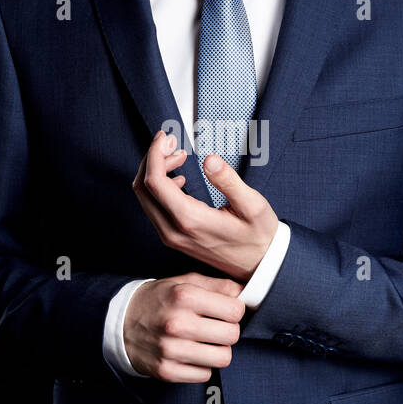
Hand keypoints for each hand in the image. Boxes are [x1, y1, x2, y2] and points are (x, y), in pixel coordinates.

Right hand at [123, 272, 244, 381]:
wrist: (120, 322)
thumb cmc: (158, 300)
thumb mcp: (184, 282)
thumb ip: (217, 285)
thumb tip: (246, 294)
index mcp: (185, 296)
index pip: (235, 311)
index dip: (235, 311)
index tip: (226, 311)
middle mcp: (178, 323)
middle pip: (232, 335)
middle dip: (228, 331)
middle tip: (217, 327)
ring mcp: (172, 350)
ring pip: (222, 358)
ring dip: (218, 351)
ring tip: (206, 342)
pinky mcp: (167, 371)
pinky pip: (205, 374)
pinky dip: (203, 366)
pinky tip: (192, 354)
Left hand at [132, 131, 278, 283]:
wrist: (259, 266)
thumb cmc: (259, 236)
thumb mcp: (253, 206)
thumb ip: (229, 181)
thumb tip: (209, 159)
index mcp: (190, 220)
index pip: (155, 182)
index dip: (155, 154)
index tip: (165, 137)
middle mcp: (174, 231)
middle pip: (143, 188)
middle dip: (153, 159)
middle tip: (173, 143)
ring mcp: (171, 237)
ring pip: (145, 198)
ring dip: (155, 172)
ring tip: (179, 158)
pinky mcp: (173, 238)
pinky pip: (154, 208)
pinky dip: (159, 187)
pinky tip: (179, 179)